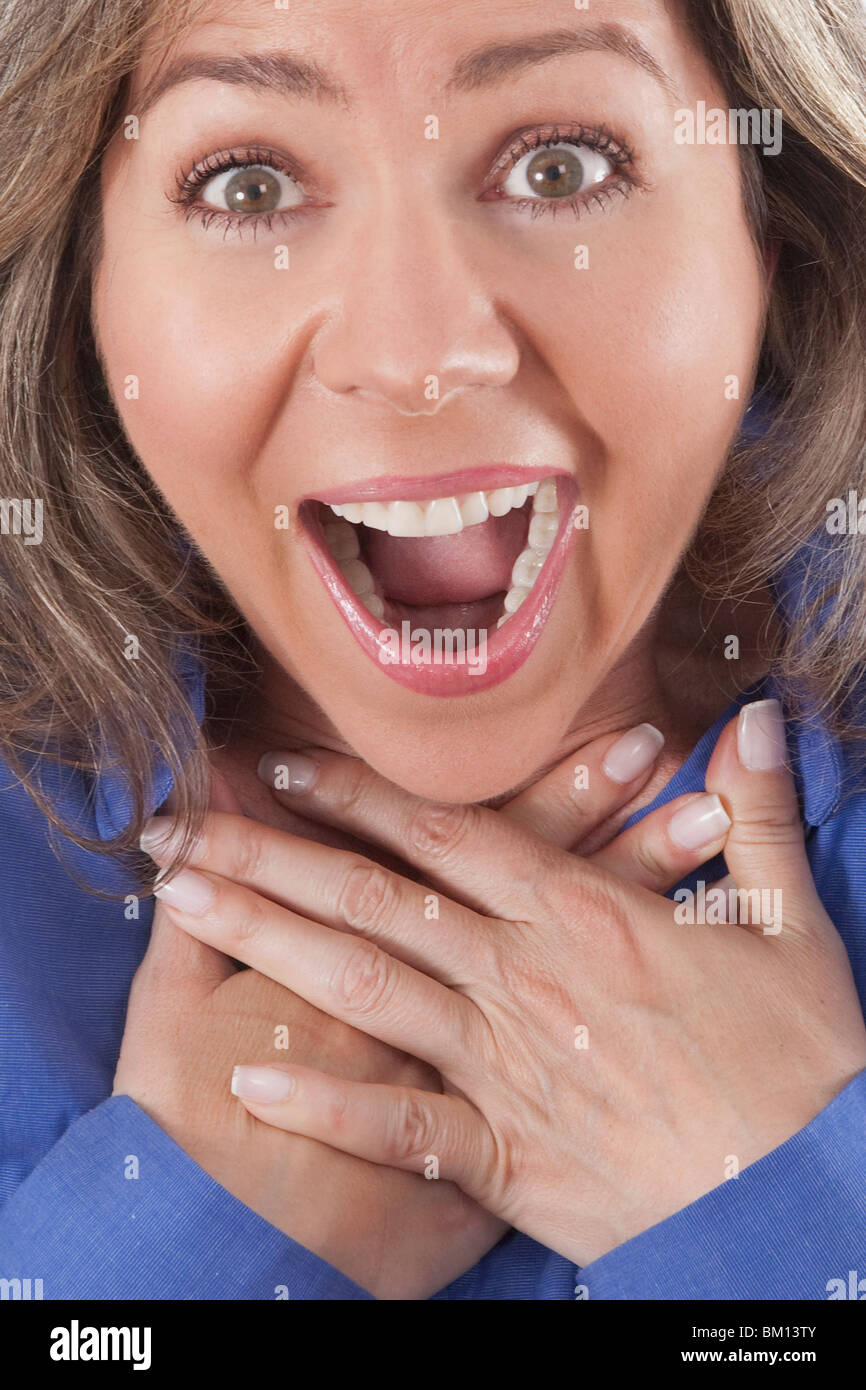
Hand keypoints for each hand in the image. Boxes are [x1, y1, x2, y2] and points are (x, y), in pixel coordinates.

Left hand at [141, 700, 865, 1266]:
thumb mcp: (791, 927)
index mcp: (584, 914)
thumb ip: (760, 818)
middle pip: (373, 899)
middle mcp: (524, 978)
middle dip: (267, 853)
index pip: (446, 833)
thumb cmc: (800, 1066)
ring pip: (362, 988)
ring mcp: (505, 1066)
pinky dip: (323, 1107)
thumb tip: (749, 722)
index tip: (279, 767)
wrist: (801, 1202)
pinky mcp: (505, 1156)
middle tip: (178, 826)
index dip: (355, 796)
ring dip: (264, 941)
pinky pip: (398, 1126)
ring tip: (181, 904)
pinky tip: (246, 1089)